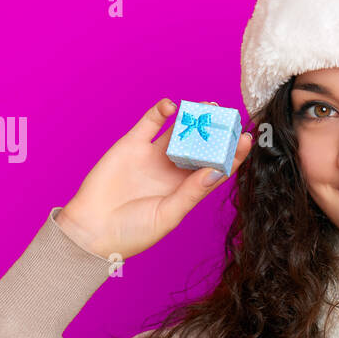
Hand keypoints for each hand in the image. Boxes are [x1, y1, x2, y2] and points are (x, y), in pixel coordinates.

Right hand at [57, 98, 253, 259]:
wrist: (91, 230)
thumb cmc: (133, 232)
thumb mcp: (168, 214)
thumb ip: (192, 192)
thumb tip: (216, 171)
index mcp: (187, 190)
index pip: (216, 168)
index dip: (232, 154)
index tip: (247, 139)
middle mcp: (173, 171)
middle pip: (201, 146)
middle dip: (215, 131)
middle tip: (229, 116)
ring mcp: (153, 156)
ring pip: (178, 131)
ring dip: (193, 117)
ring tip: (208, 105)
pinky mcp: (132, 145)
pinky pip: (150, 123)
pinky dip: (161, 111)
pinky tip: (173, 105)